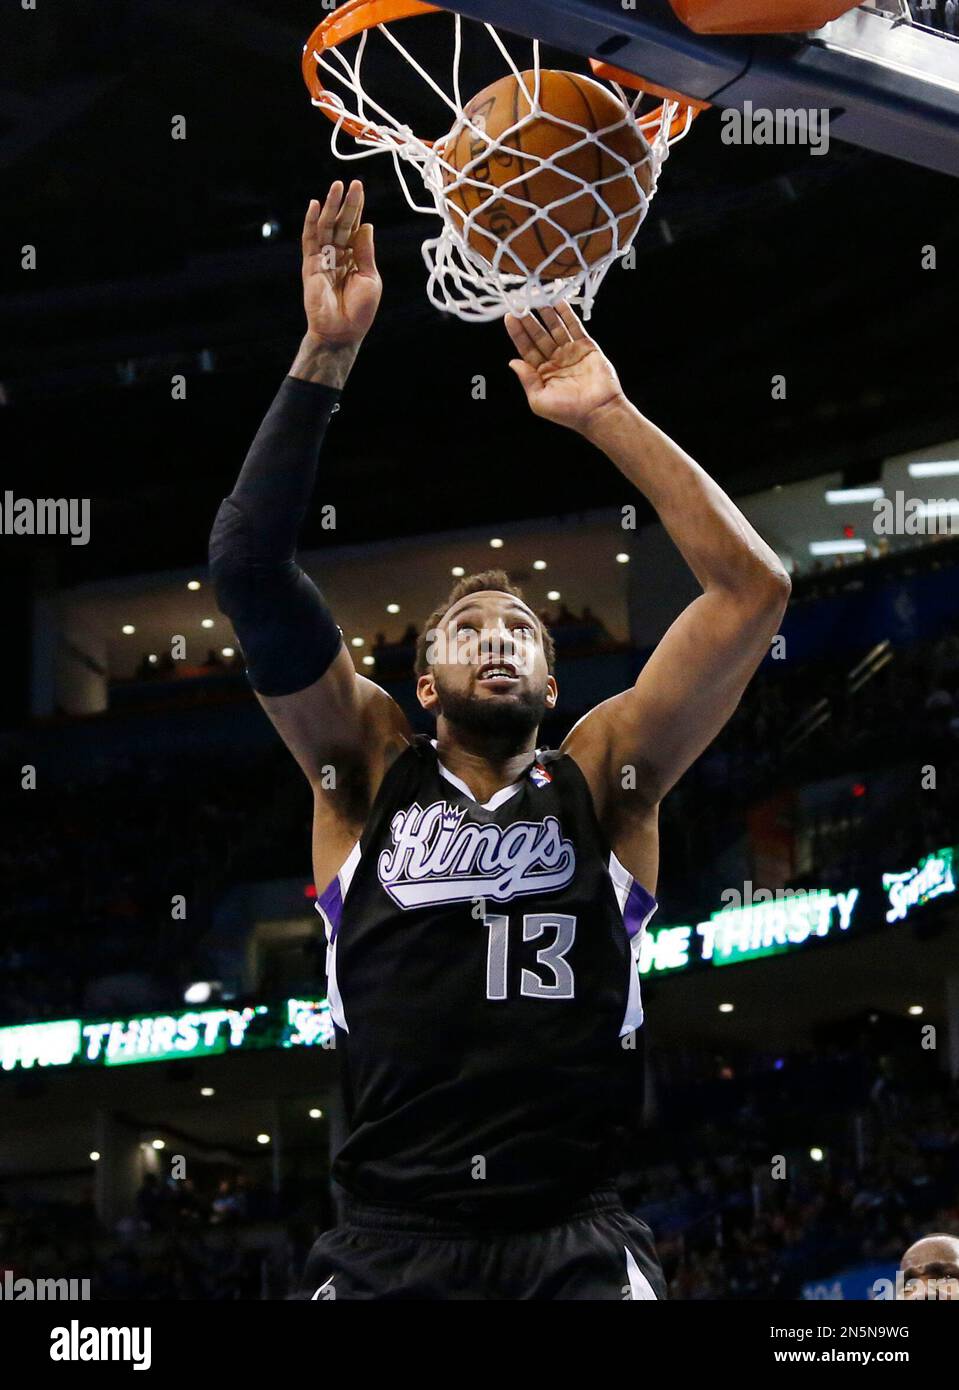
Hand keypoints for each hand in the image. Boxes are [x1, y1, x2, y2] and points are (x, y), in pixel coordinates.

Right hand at [302, 179, 381, 347]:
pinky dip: (311, 223)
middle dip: (346, 204)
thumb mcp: (370, 278)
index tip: (359, 188)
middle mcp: (338, 255)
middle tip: (351, 183)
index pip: (354, 228)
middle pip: (341, 224)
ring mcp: (323, 259)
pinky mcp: (311, 265)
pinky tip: (316, 206)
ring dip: (330, 207)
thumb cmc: (360, 311)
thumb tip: (367, 225)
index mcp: (354, 258)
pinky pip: (309, 240)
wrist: (343, 332)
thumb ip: (365, 252)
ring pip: (325, 228)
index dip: (357, 208)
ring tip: (336, 187)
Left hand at [505, 303, 625, 433]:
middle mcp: (555, 360)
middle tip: (520, 300)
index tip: (510, 316)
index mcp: (542, 373)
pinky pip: (574, 326)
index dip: (518, 332)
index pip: (526, 348)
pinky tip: (557, 301)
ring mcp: (570, 351)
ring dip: (546, 312)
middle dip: (529, 318)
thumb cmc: (568, 412)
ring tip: (536, 296)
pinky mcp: (586, 346)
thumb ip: (526, 380)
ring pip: (555, 327)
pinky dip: (566, 313)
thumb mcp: (539, 400)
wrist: (598, 411)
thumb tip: (513, 361)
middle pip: (539, 335)